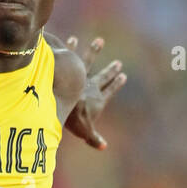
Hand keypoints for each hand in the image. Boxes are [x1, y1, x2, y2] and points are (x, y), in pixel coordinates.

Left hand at [63, 35, 125, 149]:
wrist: (63, 100)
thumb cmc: (75, 118)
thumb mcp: (85, 131)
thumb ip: (94, 138)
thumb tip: (103, 147)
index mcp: (98, 99)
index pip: (109, 91)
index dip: (116, 84)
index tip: (123, 76)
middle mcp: (91, 85)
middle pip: (103, 76)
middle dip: (110, 70)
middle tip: (118, 63)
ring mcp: (80, 75)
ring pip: (88, 61)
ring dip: (94, 51)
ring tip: (99, 42)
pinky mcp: (67, 67)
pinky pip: (70, 55)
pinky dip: (70, 47)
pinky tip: (71, 39)